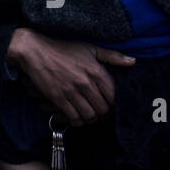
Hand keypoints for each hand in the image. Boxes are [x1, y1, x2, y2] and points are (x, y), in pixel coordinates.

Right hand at [7, 28, 134, 124]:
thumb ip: (113, 56)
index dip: (115, 103)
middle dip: (104, 114)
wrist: (36, 50)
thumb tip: (133, 61)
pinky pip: (73, 117)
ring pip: (89, 115)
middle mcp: (86, 82)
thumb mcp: (90, 48)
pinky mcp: (58, 98)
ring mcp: (71, 91)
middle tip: (101, 113)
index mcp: (96, 70)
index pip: (114, 95)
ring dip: (92, 119)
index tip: (111, 104)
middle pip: (103, 109)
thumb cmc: (64, 48)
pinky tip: (78, 117)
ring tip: (91, 116)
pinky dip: (78, 121)